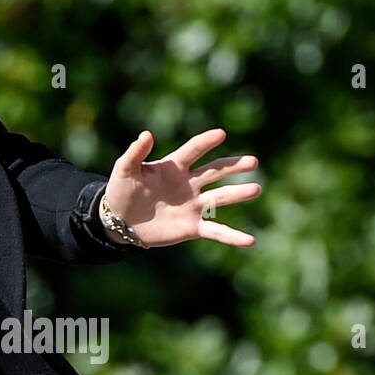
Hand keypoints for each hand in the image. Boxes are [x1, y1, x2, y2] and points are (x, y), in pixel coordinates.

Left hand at [103, 128, 260, 248]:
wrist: (119, 221)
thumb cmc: (121, 191)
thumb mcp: (125, 170)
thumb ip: (135, 153)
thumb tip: (147, 134)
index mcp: (173, 167)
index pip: (192, 151)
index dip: (205, 142)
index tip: (220, 133)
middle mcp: (188, 184)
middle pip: (215, 172)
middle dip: (233, 166)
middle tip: (252, 161)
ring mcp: (193, 205)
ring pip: (220, 197)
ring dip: (238, 193)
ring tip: (255, 189)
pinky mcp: (192, 227)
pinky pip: (216, 231)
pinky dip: (233, 236)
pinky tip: (250, 241)